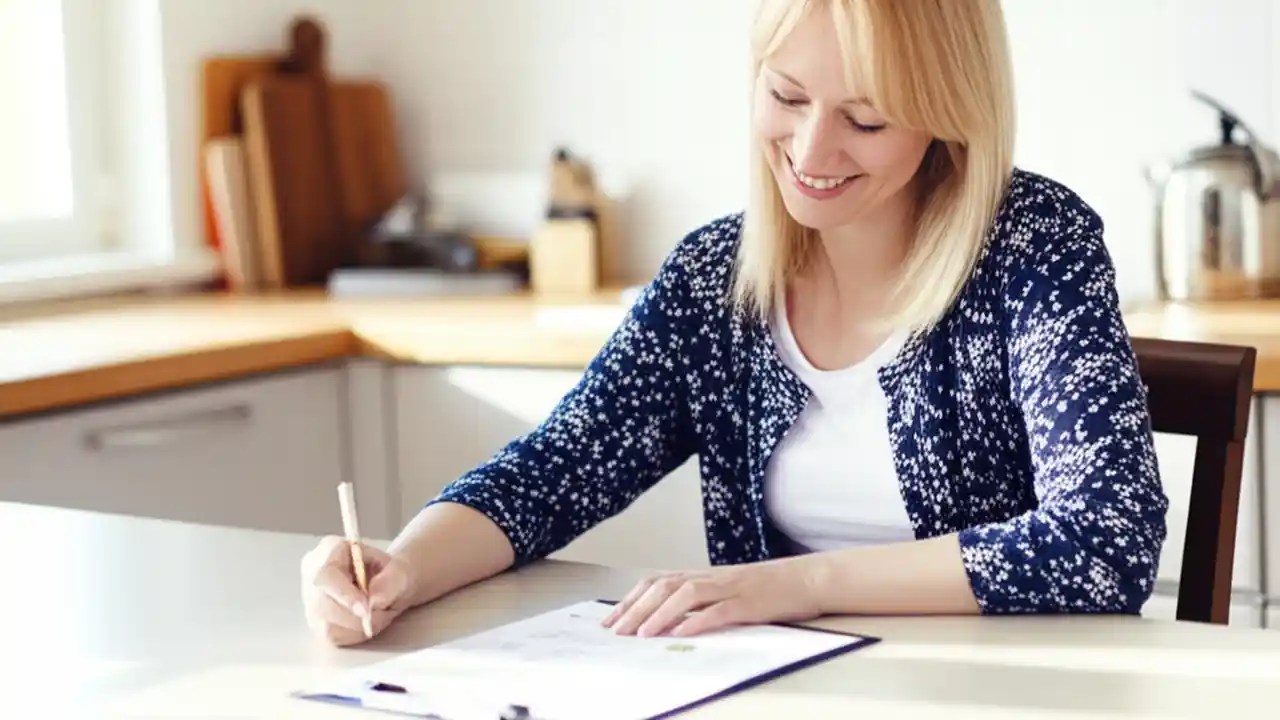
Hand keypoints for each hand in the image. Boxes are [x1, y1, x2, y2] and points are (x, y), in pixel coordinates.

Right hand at [301, 535, 413, 645]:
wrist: (391, 585)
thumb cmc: (392, 573)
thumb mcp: (400, 571)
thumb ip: (390, 582)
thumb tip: (374, 601)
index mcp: (330, 550)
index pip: (326, 576)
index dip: (344, 595)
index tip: (366, 610)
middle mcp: (312, 574)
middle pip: (321, 603)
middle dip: (354, 617)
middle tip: (382, 614)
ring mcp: (311, 599)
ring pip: (325, 624)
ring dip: (357, 627)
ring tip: (379, 616)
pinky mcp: (316, 621)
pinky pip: (332, 636)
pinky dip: (354, 635)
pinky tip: (367, 624)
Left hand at [600, 558, 822, 637]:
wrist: (806, 579)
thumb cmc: (766, 589)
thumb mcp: (727, 591)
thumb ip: (700, 602)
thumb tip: (666, 621)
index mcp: (703, 576)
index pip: (657, 581)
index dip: (631, 599)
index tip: (611, 620)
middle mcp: (712, 578)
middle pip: (665, 586)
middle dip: (637, 609)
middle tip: (616, 631)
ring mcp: (730, 588)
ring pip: (687, 595)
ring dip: (660, 614)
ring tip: (641, 634)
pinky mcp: (749, 602)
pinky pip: (720, 611)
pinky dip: (698, 621)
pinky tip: (682, 633)